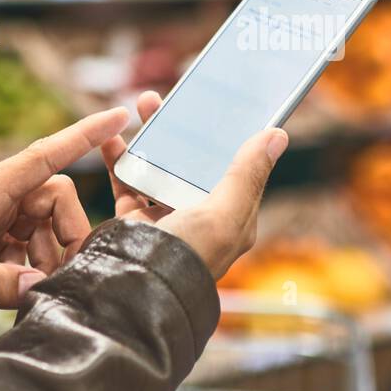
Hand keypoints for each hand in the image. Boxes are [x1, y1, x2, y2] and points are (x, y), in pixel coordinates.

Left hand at [0, 107, 130, 332]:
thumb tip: (38, 285)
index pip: (40, 157)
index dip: (83, 135)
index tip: (120, 114)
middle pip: (52, 193)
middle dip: (68, 231)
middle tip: (56, 276)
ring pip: (42, 217)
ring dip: (48, 251)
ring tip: (27, 288)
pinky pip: (24, 235)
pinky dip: (30, 259)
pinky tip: (15, 285)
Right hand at [100, 91, 287, 278]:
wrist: (136, 291)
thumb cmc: (189, 257)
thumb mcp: (226, 213)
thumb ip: (248, 173)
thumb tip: (278, 135)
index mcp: (231, 218)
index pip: (238, 168)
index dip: (231, 136)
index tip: (222, 105)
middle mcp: (200, 218)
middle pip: (194, 162)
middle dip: (184, 128)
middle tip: (172, 98)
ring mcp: (166, 220)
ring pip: (160, 166)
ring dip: (152, 135)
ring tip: (144, 104)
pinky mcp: (133, 222)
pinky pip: (127, 182)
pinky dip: (120, 159)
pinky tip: (113, 137)